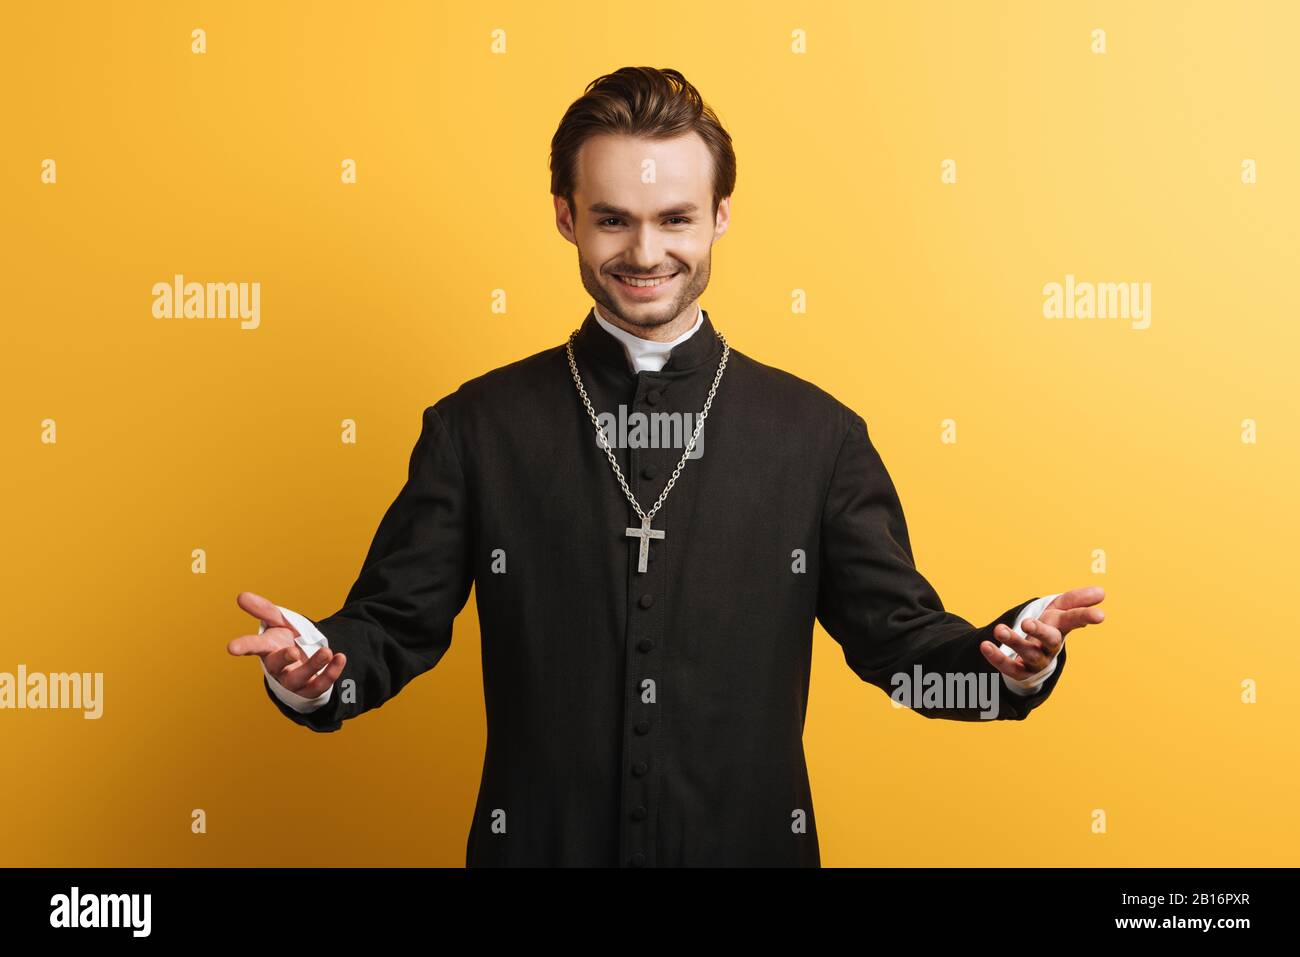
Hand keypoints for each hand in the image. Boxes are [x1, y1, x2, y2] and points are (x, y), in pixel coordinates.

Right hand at [227, 591, 346, 698]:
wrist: (304, 661)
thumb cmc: (284, 640)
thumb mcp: (278, 622)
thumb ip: (263, 609)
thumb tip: (241, 596)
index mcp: (267, 649)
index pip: (253, 646)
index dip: (243, 646)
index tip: (231, 647)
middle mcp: (277, 667)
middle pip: (277, 665)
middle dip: (284, 658)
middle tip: (293, 651)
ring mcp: (293, 680)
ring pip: (299, 677)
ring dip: (313, 665)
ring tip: (327, 652)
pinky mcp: (310, 689)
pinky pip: (320, 684)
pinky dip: (331, 672)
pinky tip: (340, 658)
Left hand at [980, 586, 1104, 680]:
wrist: (1035, 658)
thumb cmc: (1049, 627)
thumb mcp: (1059, 610)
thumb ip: (1076, 599)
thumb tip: (1101, 591)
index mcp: (1060, 627)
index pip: (1074, 620)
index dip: (1086, 616)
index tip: (1100, 615)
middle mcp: (1050, 646)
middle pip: (1050, 640)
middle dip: (1040, 631)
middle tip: (1027, 622)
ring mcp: (1036, 660)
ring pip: (1027, 653)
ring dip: (1013, 641)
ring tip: (999, 630)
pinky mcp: (1020, 671)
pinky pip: (1009, 667)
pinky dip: (997, 657)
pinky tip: (985, 646)